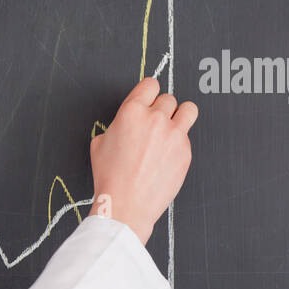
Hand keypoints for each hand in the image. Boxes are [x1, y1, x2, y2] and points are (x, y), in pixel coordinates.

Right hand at [89, 77, 197, 245]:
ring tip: (171, 128)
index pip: (150, 84)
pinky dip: (178, 144)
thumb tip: (127, 124)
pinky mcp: (185, 151)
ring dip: (180, 115)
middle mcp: (155, 119)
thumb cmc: (110, 177)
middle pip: (168, 98)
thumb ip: (117, 125)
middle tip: (153, 124)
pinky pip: (186, 137)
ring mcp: (174, 135)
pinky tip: (165, 158)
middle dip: (160, 109)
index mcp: (131, 112)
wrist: (126, 204)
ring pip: (188, 110)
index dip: (148, 92)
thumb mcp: (99, 144)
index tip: (147, 100)